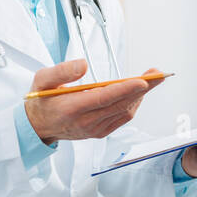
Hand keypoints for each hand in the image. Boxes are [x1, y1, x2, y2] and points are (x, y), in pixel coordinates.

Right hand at [24, 60, 163, 143]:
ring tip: (154, 78)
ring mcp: (94, 129)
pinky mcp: (100, 132)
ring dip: (141, 95)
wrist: (38, 126)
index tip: (143, 81)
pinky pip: (122, 118)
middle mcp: (85, 122)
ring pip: (125, 112)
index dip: (125, 90)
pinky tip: (140, 92)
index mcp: (71, 109)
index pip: (103, 98)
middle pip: (120, 104)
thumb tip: (83, 64)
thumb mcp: (42, 79)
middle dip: (143, 88)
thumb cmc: (42, 99)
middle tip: (158, 73)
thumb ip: (62, 71)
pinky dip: (134, 104)